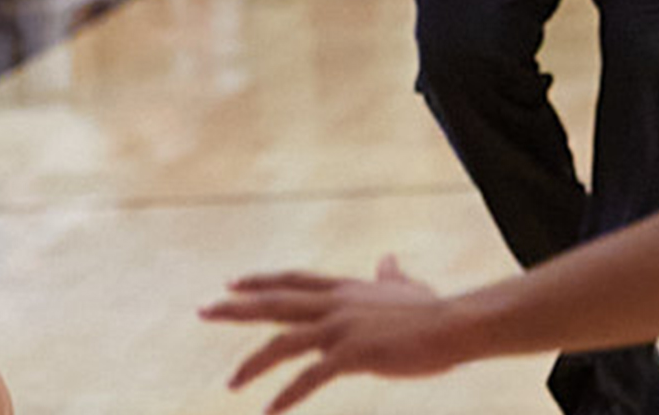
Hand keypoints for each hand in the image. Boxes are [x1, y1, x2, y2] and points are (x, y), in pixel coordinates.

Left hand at [200, 256, 458, 412]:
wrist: (457, 324)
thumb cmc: (436, 310)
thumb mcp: (404, 288)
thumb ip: (389, 276)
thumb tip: (387, 259)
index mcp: (343, 289)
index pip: (291, 281)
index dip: (260, 282)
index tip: (231, 283)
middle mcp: (334, 304)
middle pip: (273, 303)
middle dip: (234, 308)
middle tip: (202, 310)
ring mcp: (340, 328)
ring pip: (282, 343)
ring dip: (252, 363)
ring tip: (231, 383)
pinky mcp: (352, 354)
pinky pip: (310, 377)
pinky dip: (287, 394)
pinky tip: (269, 410)